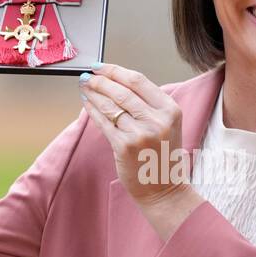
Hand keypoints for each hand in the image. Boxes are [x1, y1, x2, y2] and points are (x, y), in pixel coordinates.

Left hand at [79, 63, 201, 220]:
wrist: (164, 189)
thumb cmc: (162, 156)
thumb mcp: (166, 125)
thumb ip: (148, 104)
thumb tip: (116, 82)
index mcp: (170, 110)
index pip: (139, 81)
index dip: (116, 71)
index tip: (102, 67)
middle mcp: (157, 120)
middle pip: (123, 91)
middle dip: (101, 81)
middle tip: (89, 76)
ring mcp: (141, 133)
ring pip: (111, 106)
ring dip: (94, 93)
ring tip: (85, 87)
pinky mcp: (124, 146)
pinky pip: (104, 123)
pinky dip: (93, 110)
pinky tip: (87, 103)